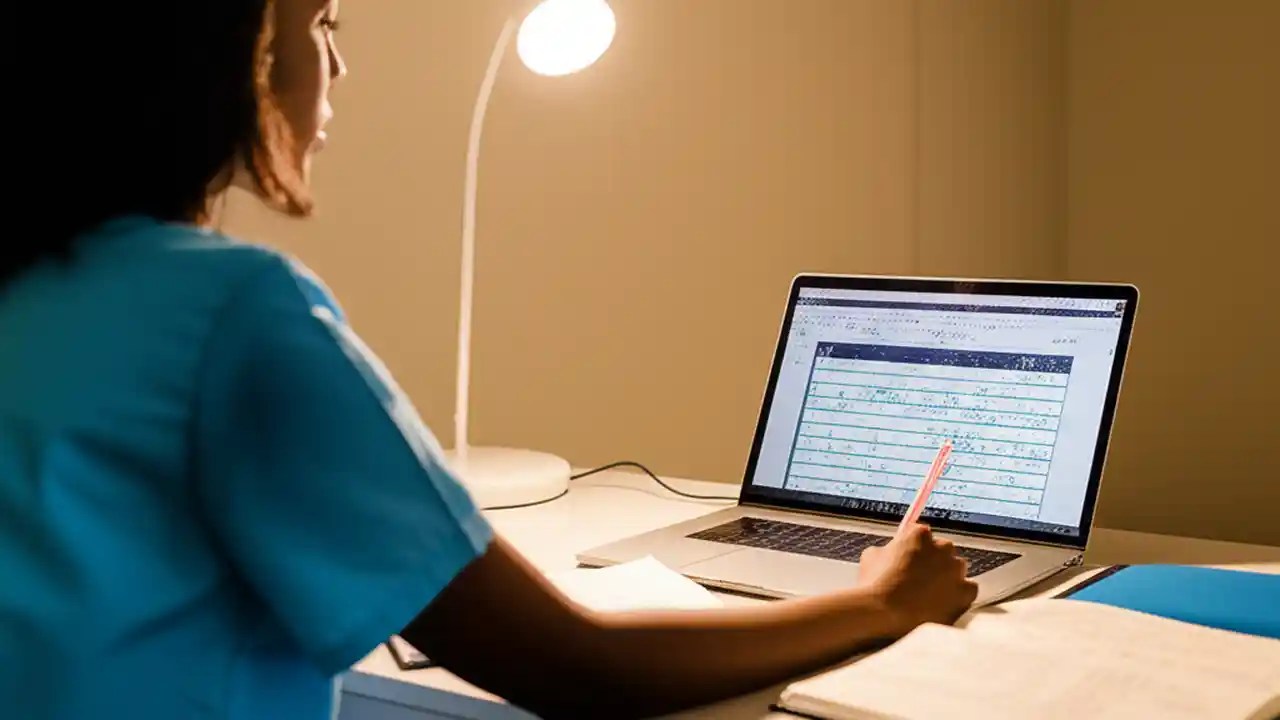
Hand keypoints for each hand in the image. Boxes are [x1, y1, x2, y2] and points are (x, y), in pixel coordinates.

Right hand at [857, 524, 977, 632]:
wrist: (884, 613)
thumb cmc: (874, 585)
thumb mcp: (871, 556)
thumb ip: (887, 549)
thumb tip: (891, 553)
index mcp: (919, 534)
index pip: (922, 535)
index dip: (915, 549)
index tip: (910, 559)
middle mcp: (942, 547)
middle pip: (943, 550)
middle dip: (933, 562)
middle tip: (918, 579)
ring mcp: (956, 569)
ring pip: (957, 569)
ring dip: (947, 578)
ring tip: (929, 595)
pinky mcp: (965, 591)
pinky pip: (969, 589)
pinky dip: (959, 595)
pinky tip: (944, 603)